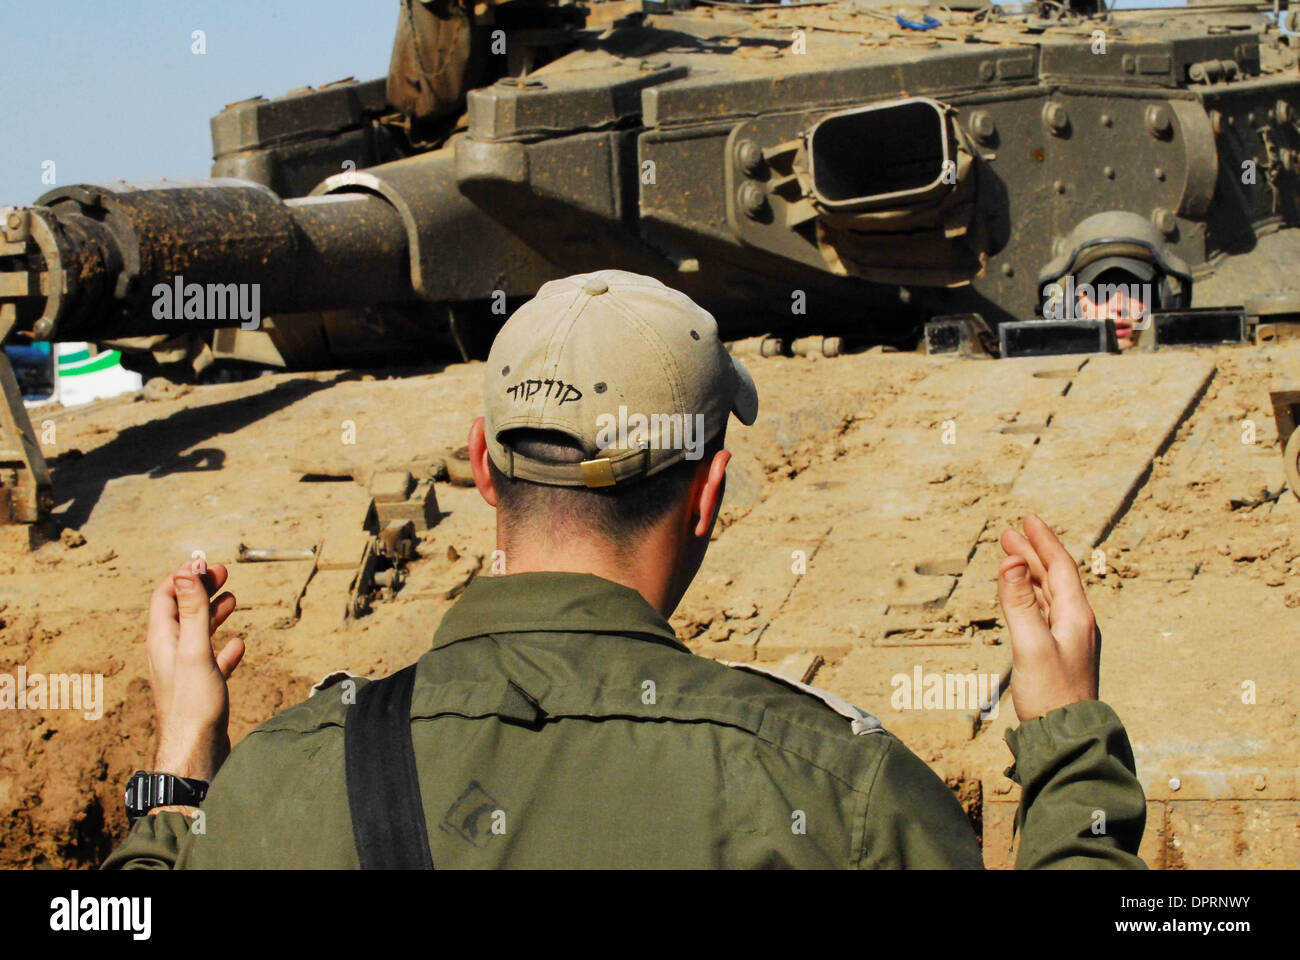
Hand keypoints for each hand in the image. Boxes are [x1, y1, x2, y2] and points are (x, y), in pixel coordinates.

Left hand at [146, 557, 242, 781]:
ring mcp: (184, 671)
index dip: (184, 576)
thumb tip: (187, 570)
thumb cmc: (193, 704)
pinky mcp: (200, 689)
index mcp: (162, 640)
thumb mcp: (193, 650)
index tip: (207, 562)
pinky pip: (210, 660)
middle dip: (201, 590)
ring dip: (213, 614)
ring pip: (196, 633)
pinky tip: (239, 645)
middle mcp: (168, 653)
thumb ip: (192, 610)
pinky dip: (224, 647)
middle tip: (224, 574)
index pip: (166, 596)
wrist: (195, 753)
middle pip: (182, 611)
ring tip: (234, 600)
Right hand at [996, 515, 1099, 720]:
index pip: (1060, 567)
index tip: (1027, 519)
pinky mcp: (1058, 652)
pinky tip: (1020, 594)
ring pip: (1049, 594)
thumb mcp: (1030, 645)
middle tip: (1009, 533)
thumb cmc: (1051, 694)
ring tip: (1011, 557)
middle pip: (1054, 577)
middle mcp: (1077, 623)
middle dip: (1032, 553)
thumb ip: (1019, 603)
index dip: (1043, 541)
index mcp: (1076, 616)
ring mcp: (1069, 638)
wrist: (1067, 737)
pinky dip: (1030, 595)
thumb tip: (1011, 562)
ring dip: (1029, 572)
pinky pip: (1045, 611)